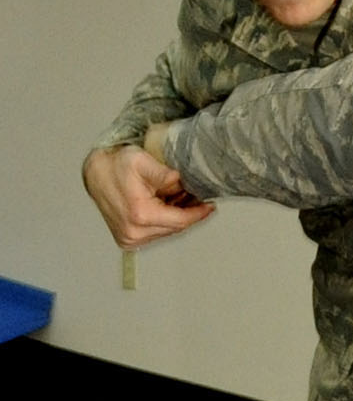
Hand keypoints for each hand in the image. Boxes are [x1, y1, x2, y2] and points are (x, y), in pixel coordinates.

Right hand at [82, 145, 214, 248]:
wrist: (95, 174)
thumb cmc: (116, 165)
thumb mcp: (141, 160)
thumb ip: (164, 173)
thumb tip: (182, 182)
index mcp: (140, 215)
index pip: (180, 221)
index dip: (198, 214)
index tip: (210, 207)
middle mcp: (134, 232)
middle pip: (175, 228)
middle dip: (189, 214)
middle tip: (197, 198)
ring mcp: (129, 238)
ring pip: (166, 232)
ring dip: (176, 218)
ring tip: (181, 199)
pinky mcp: (127, 240)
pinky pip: (155, 233)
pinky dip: (164, 222)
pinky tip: (165, 207)